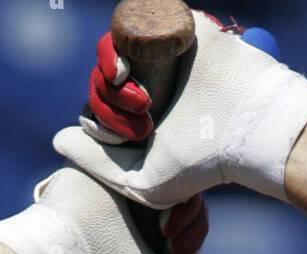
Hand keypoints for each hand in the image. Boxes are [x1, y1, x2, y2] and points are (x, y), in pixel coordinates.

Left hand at [53, 9, 306, 209]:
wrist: (248, 129)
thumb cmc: (200, 164)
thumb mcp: (141, 181)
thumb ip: (97, 163)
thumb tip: (57, 138)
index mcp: (140, 117)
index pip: (101, 104)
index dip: (103, 116)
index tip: (129, 135)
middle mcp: (149, 83)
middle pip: (103, 76)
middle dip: (110, 100)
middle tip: (145, 120)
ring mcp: (161, 53)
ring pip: (113, 47)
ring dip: (112, 73)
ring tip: (140, 98)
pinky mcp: (176, 26)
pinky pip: (133, 18)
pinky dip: (121, 38)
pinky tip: (126, 68)